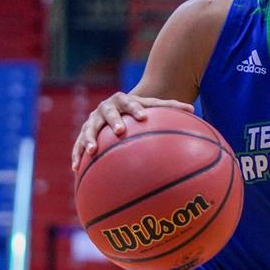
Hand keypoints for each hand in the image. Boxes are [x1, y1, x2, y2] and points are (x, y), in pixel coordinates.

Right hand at [70, 92, 194, 171]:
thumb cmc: (140, 110)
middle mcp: (105, 108)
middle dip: (113, 121)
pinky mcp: (85, 133)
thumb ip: (171, 107)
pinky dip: (77, 155)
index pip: (130, 103)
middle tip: (119, 131)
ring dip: (89, 138)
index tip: (142, 117)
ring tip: (92, 151)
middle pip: (107, 113)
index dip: (135, 109)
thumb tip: (194, 110)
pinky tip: (75, 169)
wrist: (117, 106)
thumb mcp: (153, 106)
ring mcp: (93, 120)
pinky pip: (77, 145)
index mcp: (123, 100)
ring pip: (89, 129)